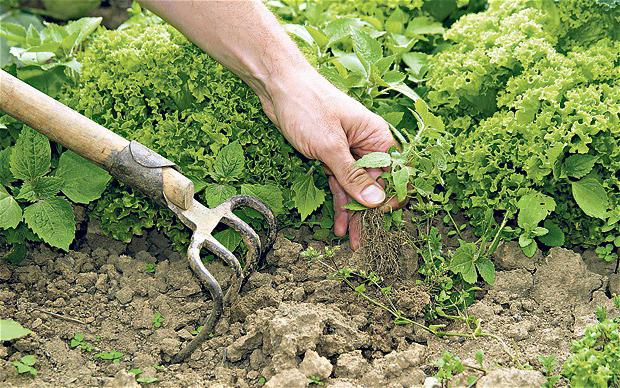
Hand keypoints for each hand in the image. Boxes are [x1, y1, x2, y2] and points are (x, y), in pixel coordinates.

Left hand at [257, 68, 399, 249]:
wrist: (277, 86)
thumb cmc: (307, 106)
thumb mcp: (330, 146)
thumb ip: (353, 176)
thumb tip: (376, 202)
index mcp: (376, 136)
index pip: (395, 172)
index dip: (392, 196)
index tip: (382, 217)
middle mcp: (366, 144)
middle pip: (375, 184)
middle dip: (369, 213)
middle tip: (364, 239)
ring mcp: (348, 151)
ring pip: (355, 188)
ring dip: (352, 213)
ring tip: (351, 241)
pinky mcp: (330, 155)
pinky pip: (339, 183)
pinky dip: (338, 202)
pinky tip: (338, 224)